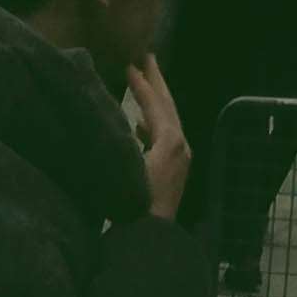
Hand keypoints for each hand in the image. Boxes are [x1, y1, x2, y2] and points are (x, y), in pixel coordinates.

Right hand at [127, 53, 191, 220]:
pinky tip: (140, 125)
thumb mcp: (127, 166)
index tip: (130, 62)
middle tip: (147, 57)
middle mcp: (180, 144)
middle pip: (168, 105)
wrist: (150, 239)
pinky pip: (165, 135)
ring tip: (143, 83)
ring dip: (155, 100)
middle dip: (157, 81)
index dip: (142, 83)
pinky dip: (154, 123)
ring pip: (167, 119)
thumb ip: (123, 138)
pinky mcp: (174, 170)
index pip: (154, 103)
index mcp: (170, 140)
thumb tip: (116, 115)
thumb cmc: (134, 202)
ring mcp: (180, 157)